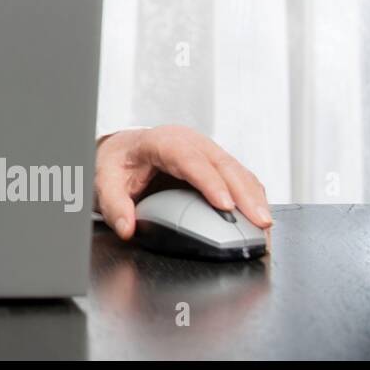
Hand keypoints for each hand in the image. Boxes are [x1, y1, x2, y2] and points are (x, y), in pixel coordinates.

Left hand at [93, 124, 271, 239]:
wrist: (124, 150)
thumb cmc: (117, 162)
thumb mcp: (105, 180)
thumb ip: (114, 205)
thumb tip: (126, 228)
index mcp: (162, 141)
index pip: (189, 159)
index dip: (209, 182)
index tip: (225, 205)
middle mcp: (189, 142)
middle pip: (223, 165)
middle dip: (244, 194)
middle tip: (259, 221)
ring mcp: (207, 151)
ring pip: (238, 171)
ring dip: (254, 197)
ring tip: (265, 225)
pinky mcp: (216, 164)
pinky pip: (240, 178)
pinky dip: (252, 197)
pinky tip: (260, 217)